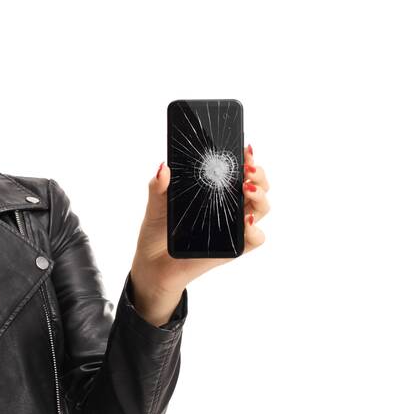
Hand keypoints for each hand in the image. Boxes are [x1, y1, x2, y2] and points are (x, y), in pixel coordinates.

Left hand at [130, 143, 271, 317]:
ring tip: (246, 189)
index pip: (240, 172)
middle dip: (258, 173)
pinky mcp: (232, 249)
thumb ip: (158, 187)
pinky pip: (255, 239)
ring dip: (261, 195)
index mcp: (215, 193)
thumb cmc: (157, 233)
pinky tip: (245, 222)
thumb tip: (163, 168)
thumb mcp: (156, 206)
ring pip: (262, 208)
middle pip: (257, 187)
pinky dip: (254, 230)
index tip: (244, 148)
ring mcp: (232, 228)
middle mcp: (228, 208)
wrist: (152, 265)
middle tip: (247, 168)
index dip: (247, 159)